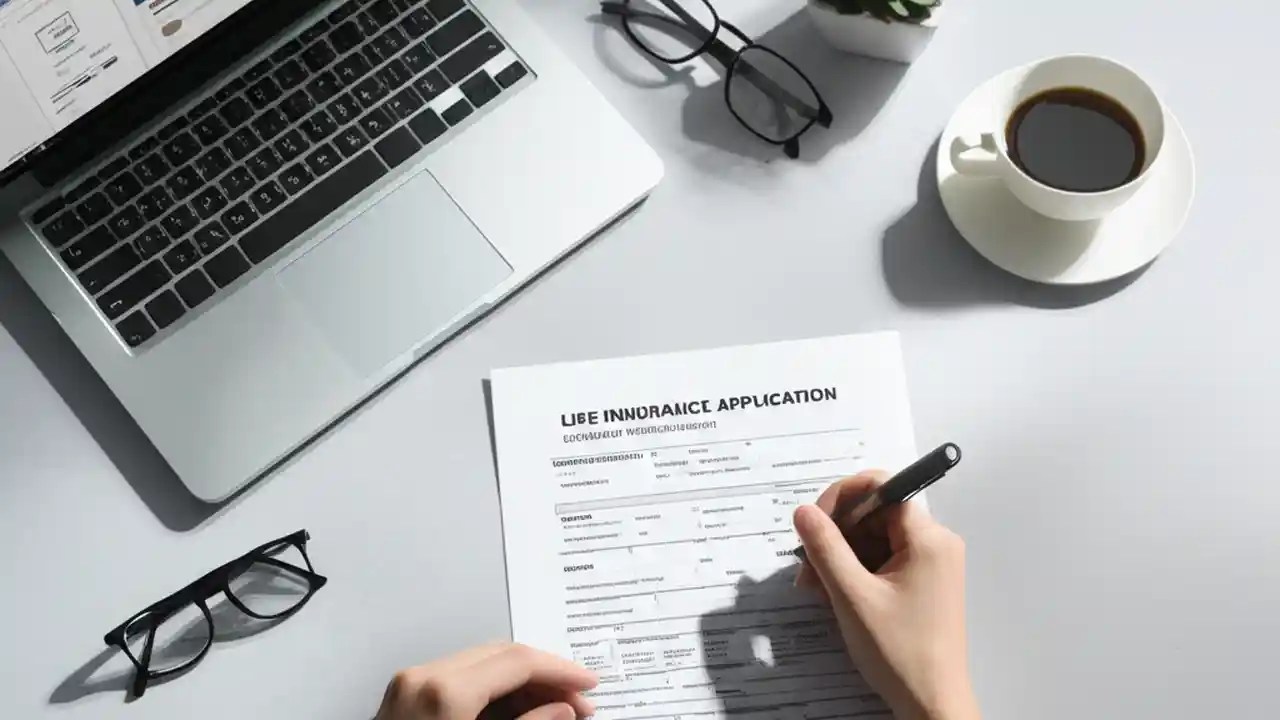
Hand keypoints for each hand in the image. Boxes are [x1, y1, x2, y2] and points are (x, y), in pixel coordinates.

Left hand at [376, 643, 597, 719]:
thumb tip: (562, 711)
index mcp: (445, 692)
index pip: (518, 661)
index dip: (560, 670)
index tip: (588, 684)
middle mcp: (424, 677)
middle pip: (501, 655)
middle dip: (544, 676)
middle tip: (577, 702)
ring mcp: (410, 684)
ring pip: (481, 664)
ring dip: (520, 683)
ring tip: (554, 709)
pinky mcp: (405, 696)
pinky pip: (460, 679)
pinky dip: (493, 691)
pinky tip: (519, 711)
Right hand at [793, 472, 979, 719]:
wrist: (932, 704)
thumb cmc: (898, 650)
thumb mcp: (852, 596)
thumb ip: (825, 548)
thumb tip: (802, 511)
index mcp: (928, 538)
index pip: (882, 487)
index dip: (842, 497)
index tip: (814, 523)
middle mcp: (936, 543)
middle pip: (875, 514)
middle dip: (835, 535)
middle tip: (806, 568)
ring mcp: (931, 564)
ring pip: (875, 539)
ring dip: (840, 557)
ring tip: (815, 589)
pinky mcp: (923, 583)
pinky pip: (883, 561)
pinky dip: (855, 572)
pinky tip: (833, 596)